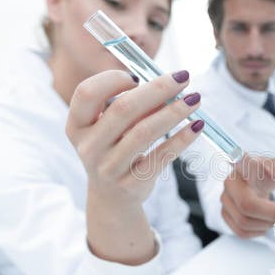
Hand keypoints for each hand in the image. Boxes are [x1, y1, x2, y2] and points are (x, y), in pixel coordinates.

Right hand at [66, 70, 202, 263]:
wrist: (112, 197)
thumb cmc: (115, 148)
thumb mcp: (111, 128)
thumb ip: (131, 105)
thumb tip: (169, 84)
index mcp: (77, 125)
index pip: (87, 93)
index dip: (112, 79)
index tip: (139, 76)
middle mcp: (88, 146)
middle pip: (123, 109)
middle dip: (157, 89)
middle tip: (184, 77)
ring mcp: (108, 168)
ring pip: (144, 132)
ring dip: (174, 112)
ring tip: (195, 99)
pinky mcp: (131, 184)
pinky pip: (161, 156)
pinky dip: (182, 139)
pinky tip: (197, 126)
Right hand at [221, 155, 274, 238]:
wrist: (258, 177)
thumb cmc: (270, 172)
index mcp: (242, 167)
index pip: (246, 180)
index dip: (263, 197)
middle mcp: (230, 183)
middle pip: (246, 207)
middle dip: (272, 215)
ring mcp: (225, 200)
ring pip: (243, 223)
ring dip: (266, 225)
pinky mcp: (225, 214)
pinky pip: (241, 232)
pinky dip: (258, 232)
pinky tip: (267, 222)